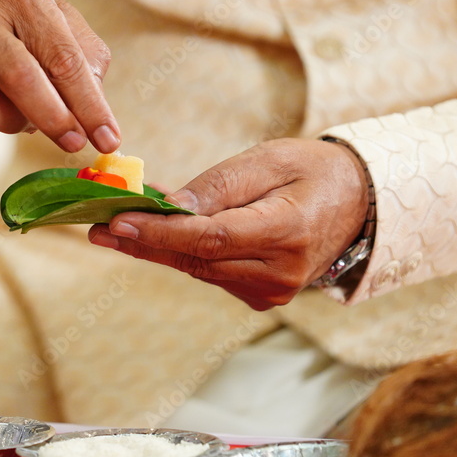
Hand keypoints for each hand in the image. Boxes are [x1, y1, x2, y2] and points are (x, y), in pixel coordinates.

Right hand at [0, 0, 119, 152]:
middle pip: (21, 82)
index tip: (108, 138)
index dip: (90, 105)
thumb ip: (80, 49)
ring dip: (11, 122)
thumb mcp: (45, 7)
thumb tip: (97, 100)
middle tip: (74, 143)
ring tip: (19, 110)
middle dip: (55, 121)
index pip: (63, 58)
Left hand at [87, 139, 370, 309]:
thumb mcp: (270, 159)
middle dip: (144, 242)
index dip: (161, 233)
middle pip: (197, 259)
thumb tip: (170, 207)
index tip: (118, 223)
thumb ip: (219, 185)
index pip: (212, 237)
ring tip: (116, 227)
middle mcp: (281, 271)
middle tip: (97, 227)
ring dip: (157, 250)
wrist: (358, 204)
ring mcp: (273, 291)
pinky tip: (156, 238)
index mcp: (288, 230)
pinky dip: (183, 254)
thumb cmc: (313, 172)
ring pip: (199, 269)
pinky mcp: (264, 297)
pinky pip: (211, 273)